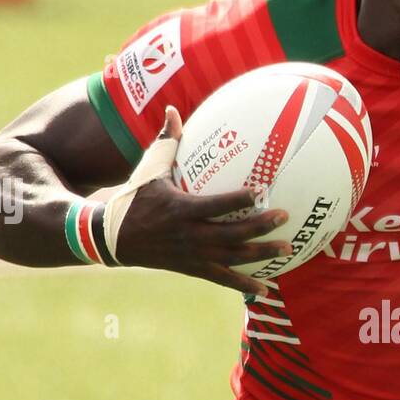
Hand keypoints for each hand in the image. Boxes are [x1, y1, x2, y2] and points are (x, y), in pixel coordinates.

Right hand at [108, 107, 291, 294]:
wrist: (113, 238)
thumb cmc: (134, 197)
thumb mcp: (148, 169)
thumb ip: (166, 141)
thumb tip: (172, 109)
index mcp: (181, 209)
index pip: (216, 204)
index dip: (239, 199)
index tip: (261, 190)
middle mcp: (190, 235)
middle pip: (232, 233)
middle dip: (260, 226)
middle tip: (284, 217)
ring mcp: (193, 255)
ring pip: (233, 257)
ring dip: (261, 254)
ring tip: (287, 249)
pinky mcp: (193, 269)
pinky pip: (223, 279)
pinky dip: (244, 285)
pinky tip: (265, 291)